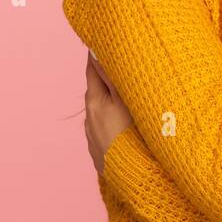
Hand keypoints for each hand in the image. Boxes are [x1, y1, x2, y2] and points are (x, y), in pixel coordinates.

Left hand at [84, 51, 132, 175]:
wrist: (131, 177)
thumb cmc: (131, 135)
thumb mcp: (124, 100)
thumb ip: (111, 77)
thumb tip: (96, 53)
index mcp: (94, 101)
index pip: (92, 70)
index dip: (97, 56)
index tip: (102, 44)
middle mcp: (90, 118)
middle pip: (96, 90)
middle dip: (105, 79)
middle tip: (119, 66)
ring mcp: (94, 137)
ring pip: (102, 111)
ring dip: (111, 103)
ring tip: (126, 98)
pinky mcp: (100, 153)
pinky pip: (106, 130)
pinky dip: (114, 122)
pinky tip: (125, 126)